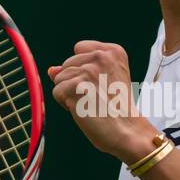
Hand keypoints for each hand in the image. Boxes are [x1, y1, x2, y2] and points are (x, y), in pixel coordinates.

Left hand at [47, 41, 157, 163]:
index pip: (79, 48)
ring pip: (59, 78)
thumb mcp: (105, 80)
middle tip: (96, 97)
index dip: (82, 68)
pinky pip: (56, 92)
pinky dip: (66, 105)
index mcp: (113, 51)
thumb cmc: (117, 109)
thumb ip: (79, 69)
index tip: (99, 83)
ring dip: (69, 94)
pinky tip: (83, 109)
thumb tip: (51, 70)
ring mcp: (89, 71)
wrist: (127, 130)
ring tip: (90, 103)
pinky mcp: (77, 86)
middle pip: (67, 63)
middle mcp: (101, 57)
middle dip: (74, 82)